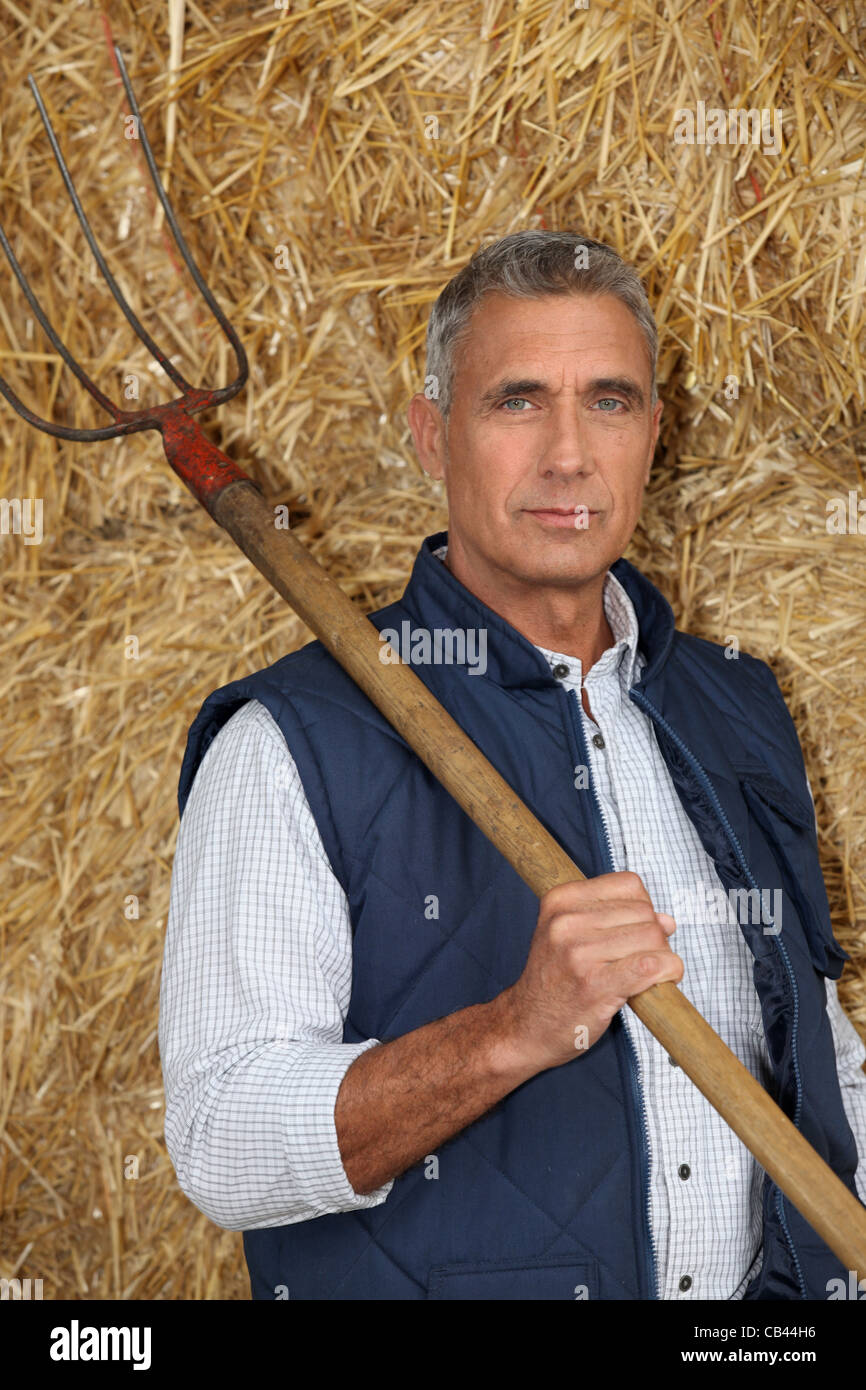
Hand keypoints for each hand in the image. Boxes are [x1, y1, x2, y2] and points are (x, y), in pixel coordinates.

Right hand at [495, 871, 682, 1071]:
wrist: (527, 1026)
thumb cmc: (553, 981)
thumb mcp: (568, 935)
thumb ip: (616, 920)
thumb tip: (667, 920)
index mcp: (560, 900)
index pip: (628, 884)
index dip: (643, 907)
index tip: (635, 930)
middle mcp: (566, 922)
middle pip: (644, 912)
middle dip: (655, 936)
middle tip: (641, 959)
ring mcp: (579, 953)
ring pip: (653, 937)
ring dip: (662, 957)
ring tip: (645, 974)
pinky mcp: (596, 985)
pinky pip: (651, 966)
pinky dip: (668, 972)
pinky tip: (660, 982)